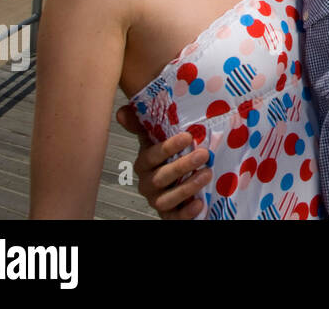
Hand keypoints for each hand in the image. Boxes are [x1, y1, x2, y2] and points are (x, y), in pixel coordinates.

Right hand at [116, 104, 208, 219]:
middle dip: (182, 166)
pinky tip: (198, 203)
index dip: (167, 147)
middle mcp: (148, 183)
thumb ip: (144, 125)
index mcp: (145, 163)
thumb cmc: (171, 156)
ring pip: (166, 199)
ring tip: (207, 174)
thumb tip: (121, 111)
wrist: (183, 181)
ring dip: (187, 187)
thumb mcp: (160, 138)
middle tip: (203, 154)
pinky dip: (186, 212)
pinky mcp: (170, 214)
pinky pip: (174, 217)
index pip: (150, 156)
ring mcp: (158, 200)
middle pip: (160, 177)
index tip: (187, 136)